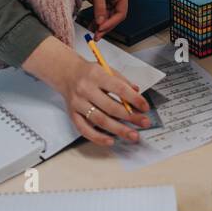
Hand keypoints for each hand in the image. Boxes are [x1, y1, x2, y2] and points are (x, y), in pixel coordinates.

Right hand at [23, 38, 150, 146]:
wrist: (66, 73)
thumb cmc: (89, 72)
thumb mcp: (106, 69)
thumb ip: (122, 81)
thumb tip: (137, 92)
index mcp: (96, 75)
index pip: (119, 88)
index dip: (134, 99)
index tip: (145, 107)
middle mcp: (86, 89)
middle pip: (110, 107)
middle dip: (130, 117)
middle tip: (144, 123)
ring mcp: (78, 103)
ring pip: (100, 120)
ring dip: (118, 130)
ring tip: (132, 135)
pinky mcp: (72, 114)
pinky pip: (85, 130)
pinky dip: (98, 138)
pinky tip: (110, 141)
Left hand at [78, 0, 129, 38]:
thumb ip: (99, 6)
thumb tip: (100, 21)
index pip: (121, 13)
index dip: (112, 22)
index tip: (101, 28)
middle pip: (115, 18)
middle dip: (106, 27)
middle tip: (97, 35)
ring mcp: (111, 3)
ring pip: (108, 20)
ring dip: (101, 27)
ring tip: (93, 33)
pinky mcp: (103, 6)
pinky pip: (102, 18)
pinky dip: (97, 24)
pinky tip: (91, 27)